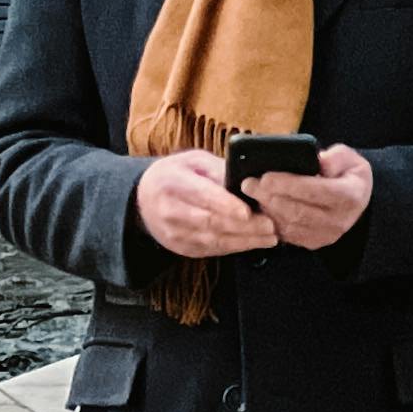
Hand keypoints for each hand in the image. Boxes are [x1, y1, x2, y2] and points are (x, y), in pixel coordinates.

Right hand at [134, 147, 278, 260]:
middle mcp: (170, 210)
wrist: (142, 200)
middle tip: (270, 224)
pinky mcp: (181, 248)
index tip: (247, 211)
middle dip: (244, 226)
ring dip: (244, 241)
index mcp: (173, 182)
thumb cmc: (174, 176)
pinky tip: (253, 242)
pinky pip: (212, 250)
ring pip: (213, 240)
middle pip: (210, 222)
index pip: (201, 195)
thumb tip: (245, 180)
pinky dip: (235, 247)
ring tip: (269, 237)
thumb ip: (218, 168)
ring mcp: (174, 233)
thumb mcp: (193, 161)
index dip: (225, 205)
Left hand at [247, 144, 374, 249]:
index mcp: (350, 196)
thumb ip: (334, 157)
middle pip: (298, 210)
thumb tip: (317, 161)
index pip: (315, 191)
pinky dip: (272, 221)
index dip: (288, 184)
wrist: (357, 200)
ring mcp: (327, 234)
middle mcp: (339, 219)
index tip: (265, 177)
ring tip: (252, 193)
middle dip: (269, 196)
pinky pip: (288, 234)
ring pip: (290, 224)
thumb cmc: (347, 174)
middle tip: (248, 184)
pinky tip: (261, 207)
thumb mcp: (348, 157)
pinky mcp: (314, 242)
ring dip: (267, 209)